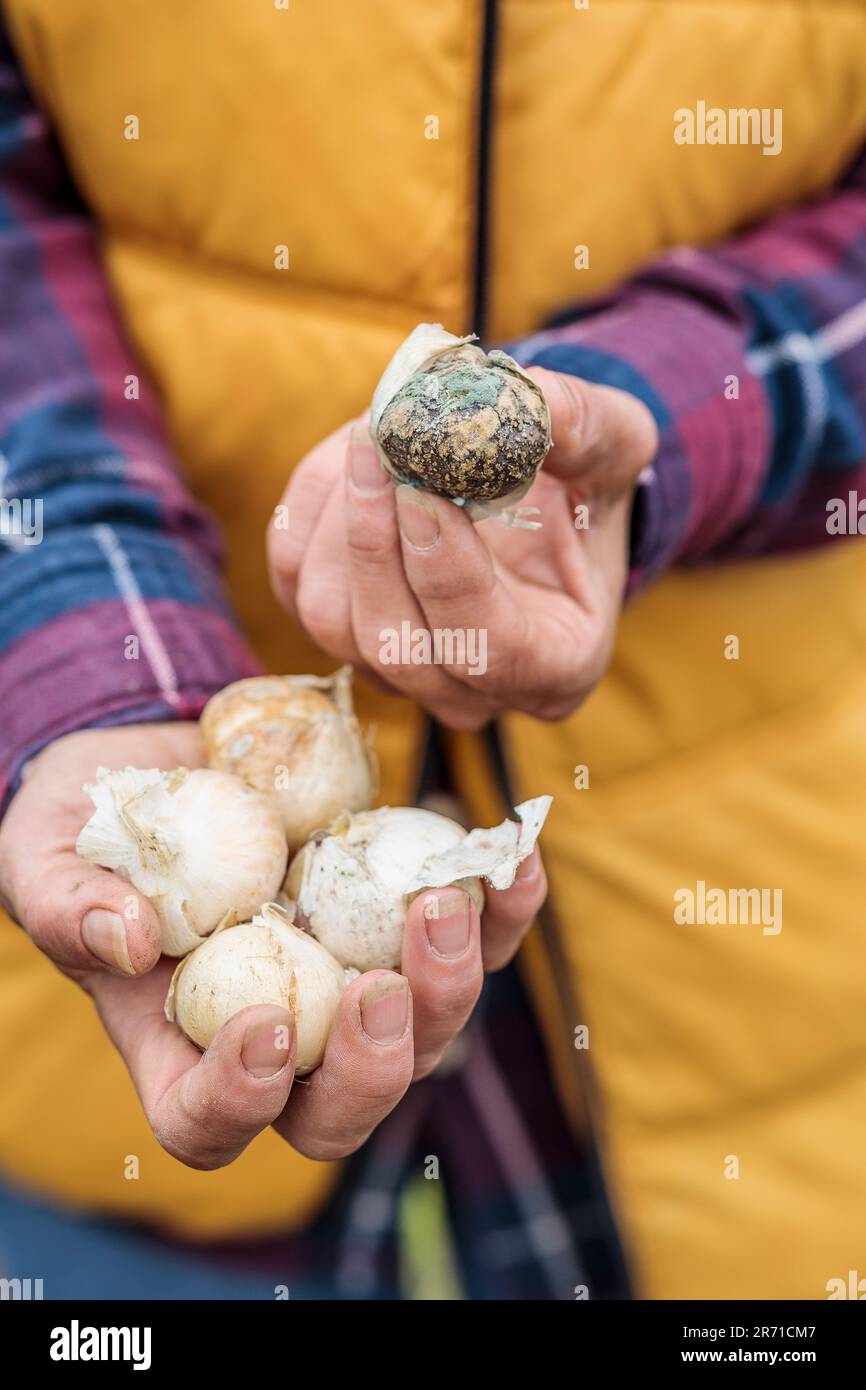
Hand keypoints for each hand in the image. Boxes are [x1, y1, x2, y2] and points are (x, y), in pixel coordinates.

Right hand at [0, 725, 545, 1165]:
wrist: (166, 762)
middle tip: (380, 988)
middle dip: (375, 1066)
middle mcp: (281, 1034)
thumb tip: (131, 937)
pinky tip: (511, 855)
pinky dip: (505, 906)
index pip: (210, 1123)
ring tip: (445, 897)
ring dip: (451, 980)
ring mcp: (351, 980)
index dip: (242, 1101)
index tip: (265, 1026)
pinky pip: (476, 938)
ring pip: (426, 1032)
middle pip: (343, 1107)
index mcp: (181, 1046)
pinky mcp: (404, 920)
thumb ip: (67, 902)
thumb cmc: (88, 827)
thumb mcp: (45, 855)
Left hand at [267, 368, 657, 728]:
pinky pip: (293, 581)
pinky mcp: (337, 631)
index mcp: (555, 667)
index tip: (423, 490)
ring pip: (330, 621)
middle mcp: (471, 691)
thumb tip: (530, 395)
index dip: (446, 575)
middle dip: (374, 541)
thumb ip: (586, 425)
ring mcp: (397, 672)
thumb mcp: (615, 444)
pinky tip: (345, 455)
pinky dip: (309, 510)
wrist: (540, 501)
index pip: (488, 649)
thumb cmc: (586, 485)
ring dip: (338, 518)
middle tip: (376, 442)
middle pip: (395, 645)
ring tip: (371, 435)